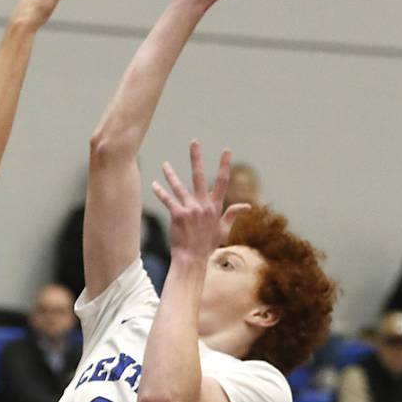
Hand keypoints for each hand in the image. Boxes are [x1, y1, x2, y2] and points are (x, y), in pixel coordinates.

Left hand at [151, 141, 250, 259]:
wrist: (192, 258)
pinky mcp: (178, 215)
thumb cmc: (208, 245)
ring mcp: (190, 209)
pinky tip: (154, 184)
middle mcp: (203, 205)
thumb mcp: (224, 230)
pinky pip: (168, 200)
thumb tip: (248, 206)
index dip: (224, 164)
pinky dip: (160, 192)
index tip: (226, 149)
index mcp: (215, 206)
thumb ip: (233, 215)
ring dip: (170, 174)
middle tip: (194, 142)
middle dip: (196, 158)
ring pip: (179, 186)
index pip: (222, 181)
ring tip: (164, 164)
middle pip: (199, 176)